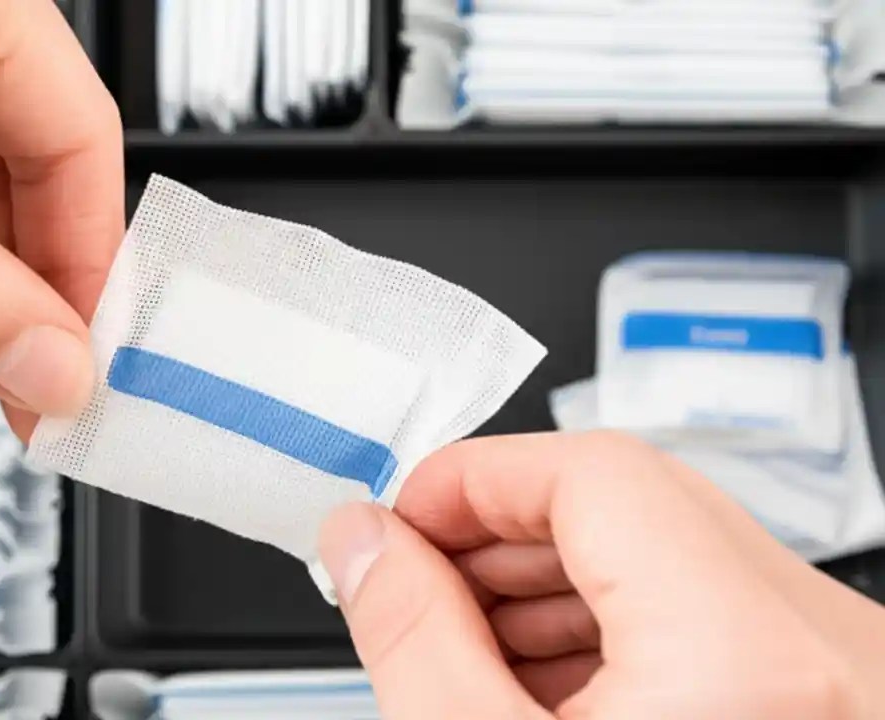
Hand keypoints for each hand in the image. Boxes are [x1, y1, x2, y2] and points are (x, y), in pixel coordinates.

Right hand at [320, 431, 884, 717]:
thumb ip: (412, 638)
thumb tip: (360, 542)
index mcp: (747, 659)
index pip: (596, 472)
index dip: (474, 480)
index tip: (398, 520)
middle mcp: (825, 654)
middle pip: (637, 508)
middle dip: (502, 536)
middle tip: (413, 580)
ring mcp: (842, 676)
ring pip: (677, 565)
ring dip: (553, 587)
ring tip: (464, 645)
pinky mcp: (835, 701)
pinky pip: (719, 624)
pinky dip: (619, 636)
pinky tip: (545, 690)